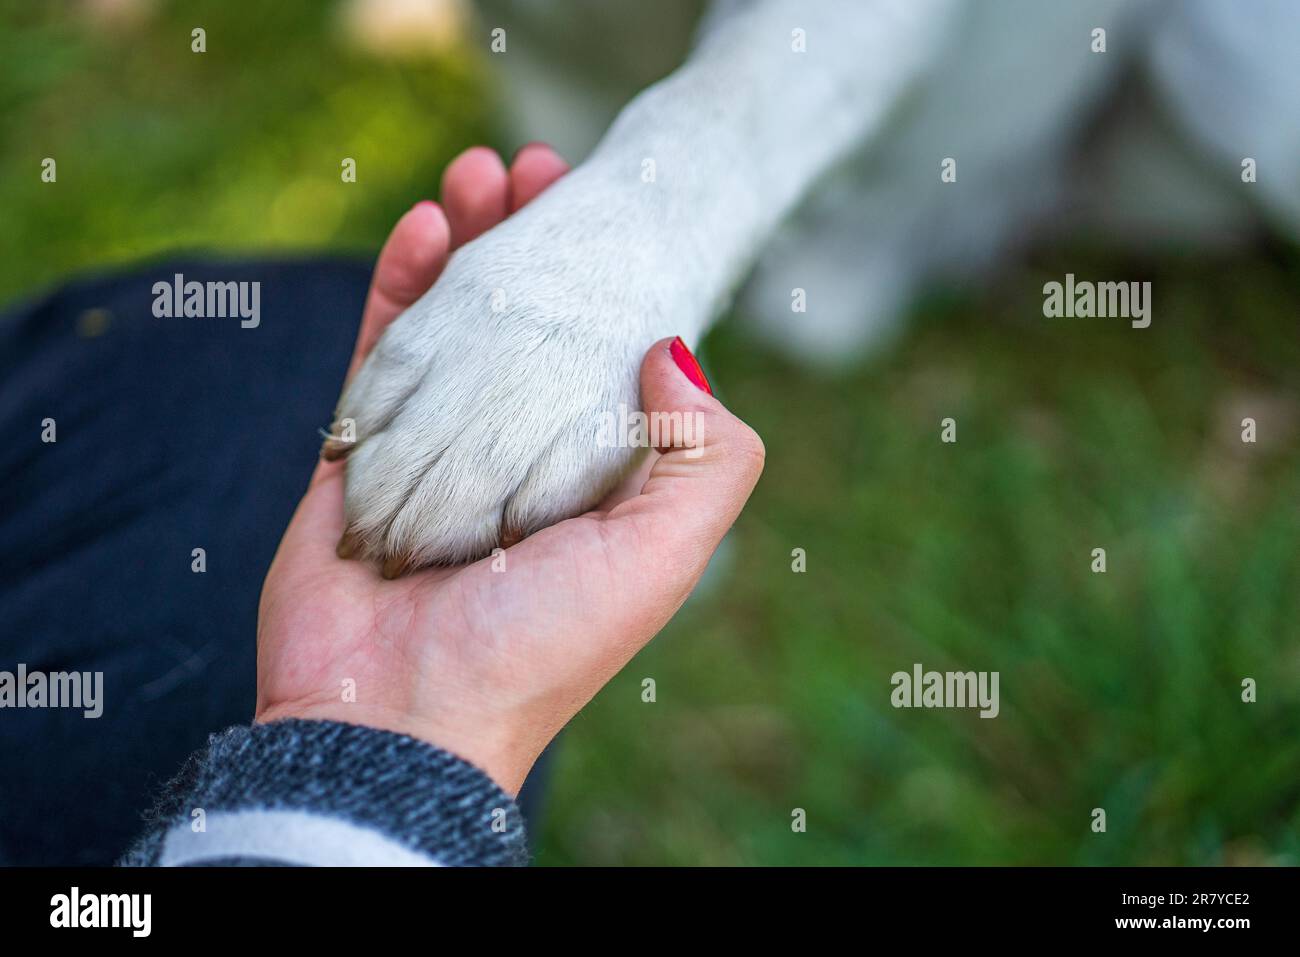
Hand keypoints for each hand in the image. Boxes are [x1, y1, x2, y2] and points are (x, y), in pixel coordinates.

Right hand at [255, 144, 764, 794]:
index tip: (609, 212)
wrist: (400, 721)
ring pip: (457, 326)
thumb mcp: (663, 556)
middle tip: (540, 169)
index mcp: (588, 479)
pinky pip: (382, 351)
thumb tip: (673, 346)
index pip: (603, 356)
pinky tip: (422, 223)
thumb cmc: (541, 644)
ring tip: (482, 173)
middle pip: (530, 327)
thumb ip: (701, 456)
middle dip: (537, 247)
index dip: (609, 283)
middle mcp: (515, 456)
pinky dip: (400, 286)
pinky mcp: (362, 448)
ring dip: (470, 247)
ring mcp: (436, 448)